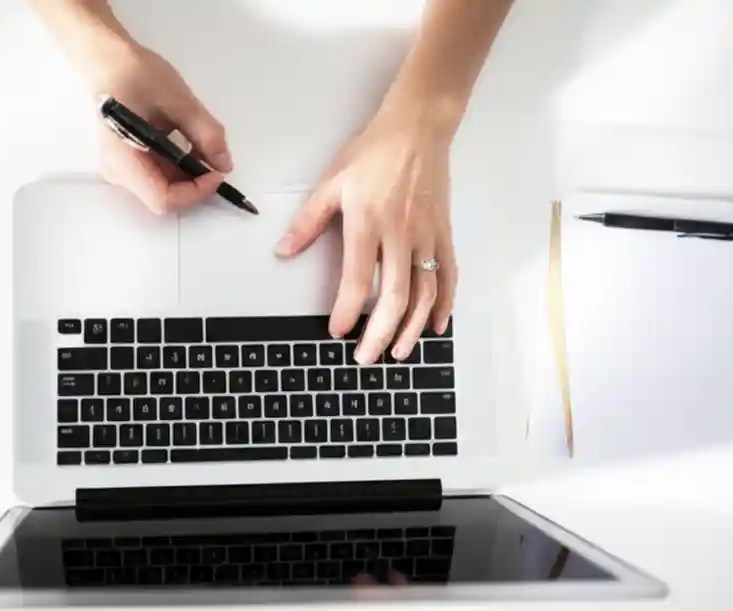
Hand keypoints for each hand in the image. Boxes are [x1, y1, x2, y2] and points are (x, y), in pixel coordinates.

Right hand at [89, 46, 231, 214]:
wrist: (107, 60)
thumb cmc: (134, 74)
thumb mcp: (178, 101)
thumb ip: (205, 134)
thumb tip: (224, 163)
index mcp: (123, 159)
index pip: (163, 198)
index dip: (195, 192)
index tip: (216, 172)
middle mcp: (117, 172)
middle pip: (164, 195)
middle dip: (194, 182)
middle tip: (213, 157)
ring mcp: (121, 168)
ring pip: (163, 187)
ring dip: (188, 173)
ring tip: (200, 144)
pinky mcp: (127, 162)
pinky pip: (157, 175)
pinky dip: (178, 165)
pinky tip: (186, 144)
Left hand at [276, 107, 457, 364]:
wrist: (418, 128)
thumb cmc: (372, 153)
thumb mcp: (331, 183)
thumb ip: (308, 222)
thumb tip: (283, 251)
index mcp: (368, 223)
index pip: (358, 279)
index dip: (348, 311)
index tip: (337, 332)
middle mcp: (401, 235)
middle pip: (395, 297)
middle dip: (380, 334)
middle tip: (366, 359)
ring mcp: (426, 236)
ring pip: (425, 293)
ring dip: (413, 328)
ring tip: (398, 352)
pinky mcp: (444, 233)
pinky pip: (449, 275)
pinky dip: (445, 304)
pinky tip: (437, 326)